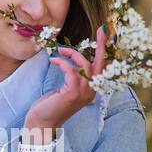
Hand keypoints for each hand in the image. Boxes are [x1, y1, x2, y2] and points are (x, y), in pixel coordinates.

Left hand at [23, 24, 111, 140]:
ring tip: (61, 51)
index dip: (107, 53)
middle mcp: (92, 91)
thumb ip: (76, 77)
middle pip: (101, 64)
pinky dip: (62, 62)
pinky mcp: (72, 92)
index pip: (104, 69)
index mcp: (92, 90)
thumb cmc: (52, 105)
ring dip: (72, 54)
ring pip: (85, 65)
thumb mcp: (68, 88)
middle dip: (103, 45)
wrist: (43, 123)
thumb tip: (77, 61)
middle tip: (103, 28)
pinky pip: (71, 69)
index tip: (108, 36)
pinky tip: (54, 61)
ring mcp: (83, 92)